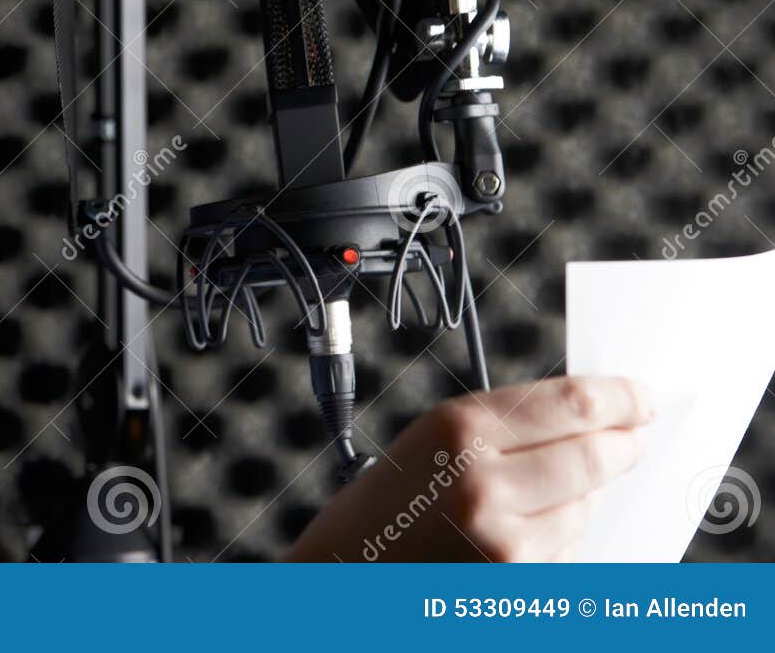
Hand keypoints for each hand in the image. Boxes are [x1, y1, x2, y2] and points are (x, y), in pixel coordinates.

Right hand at [284, 375, 655, 561]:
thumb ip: (504, 425)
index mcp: (457, 427)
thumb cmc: (382, 509)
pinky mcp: (518, 585)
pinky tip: (524, 532)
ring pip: (586, 505)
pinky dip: (562, 537)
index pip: (572, 403)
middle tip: (630, 439)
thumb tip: (589, 417)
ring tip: (540, 495)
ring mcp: (504, 539)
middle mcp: (484, 481)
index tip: (640, 397)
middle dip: (622, 446)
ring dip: (584, 497)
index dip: (620, 397)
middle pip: (595, 454)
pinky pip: (569, 550)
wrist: (342, 577)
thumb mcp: (431, 441)